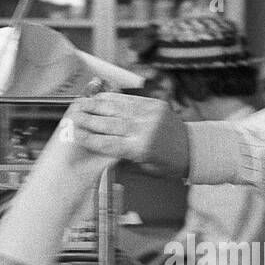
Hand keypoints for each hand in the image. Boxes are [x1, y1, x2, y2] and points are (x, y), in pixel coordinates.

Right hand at [63, 92, 190, 179]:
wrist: (193, 149)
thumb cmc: (168, 164)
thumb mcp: (145, 168)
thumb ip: (125, 157)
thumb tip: (102, 148)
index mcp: (141, 149)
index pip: (108, 143)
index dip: (89, 138)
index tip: (74, 134)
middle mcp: (144, 129)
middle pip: (109, 124)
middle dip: (88, 120)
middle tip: (72, 117)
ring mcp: (150, 114)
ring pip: (117, 108)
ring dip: (97, 105)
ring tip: (81, 104)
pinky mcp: (155, 104)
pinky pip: (130, 100)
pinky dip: (114, 98)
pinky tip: (100, 97)